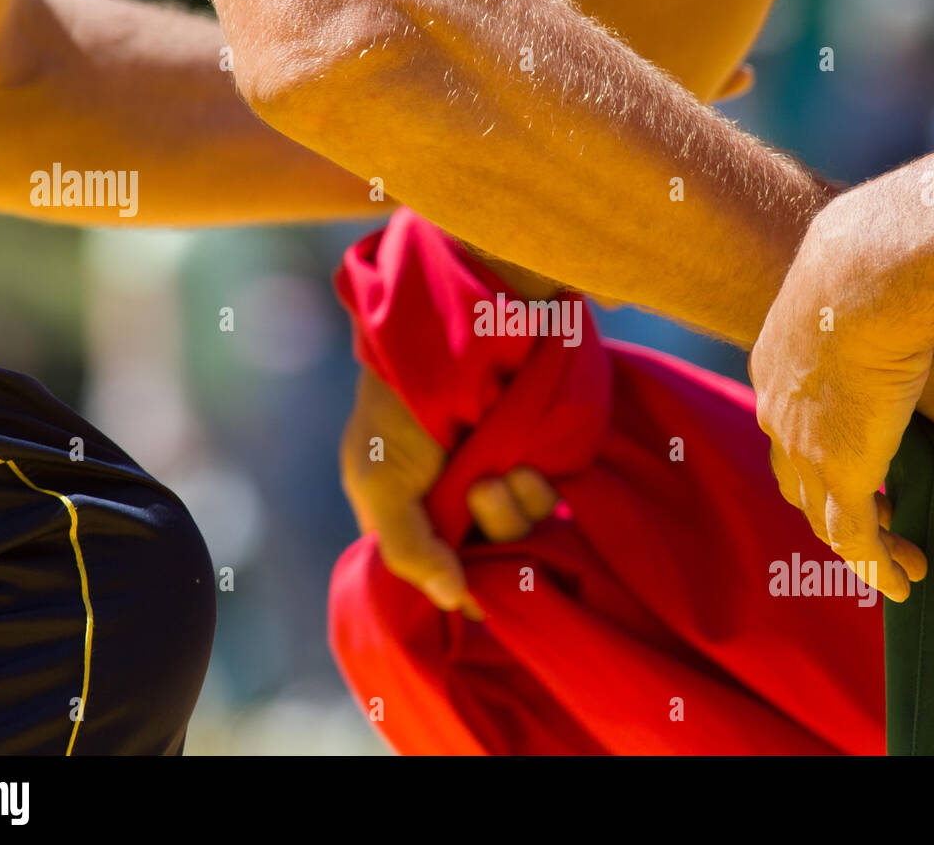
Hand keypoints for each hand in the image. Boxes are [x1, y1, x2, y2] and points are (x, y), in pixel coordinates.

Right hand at [340, 369, 559, 619]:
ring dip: (518, 508)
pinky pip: (554, 498)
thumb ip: (408, 549)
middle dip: (493, 530)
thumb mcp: (379, 484)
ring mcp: (504, 485)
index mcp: (423, 525)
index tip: (469, 577)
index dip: (465, 586)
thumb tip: (453, 600)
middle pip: (496, 560)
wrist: (438, 334)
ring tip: (504, 471)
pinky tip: (529, 464)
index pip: (449, 582)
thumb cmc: (393, 413)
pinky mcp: (540, 460)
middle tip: (481, 489)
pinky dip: (542, 489)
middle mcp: (466, 512)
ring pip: (527, 530)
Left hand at [749, 212, 932, 602]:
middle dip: (832, 508)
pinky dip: (876, 563)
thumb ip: (866, 292)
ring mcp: (803, 444)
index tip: (857, 467)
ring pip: (824, 516)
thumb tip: (899, 270)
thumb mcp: (855, 275)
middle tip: (874, 527)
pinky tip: (902, 581)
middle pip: (795, 478)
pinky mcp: (840, 470)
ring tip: (902, 564)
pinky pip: (854, 536)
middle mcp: (778, 408)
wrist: (867, 273)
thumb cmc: (873, 255)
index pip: (788, 424)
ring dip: (863, 546)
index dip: (816, 451)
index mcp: (777, 362)